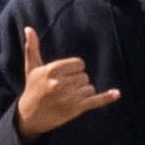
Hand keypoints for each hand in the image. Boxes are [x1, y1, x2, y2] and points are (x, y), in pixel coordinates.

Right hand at [11, 23, 113, 137]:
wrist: (29, 117)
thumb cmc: (32, 89)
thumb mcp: (32, 68)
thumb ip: (32, 47)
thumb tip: (29, 28)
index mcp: (52, 70)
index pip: (79, 64)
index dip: (74, 70)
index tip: (63, 77)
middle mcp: (60, 83)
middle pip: (85, 76)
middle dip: (76, 82)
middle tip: (62, 90)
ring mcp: (68, 97)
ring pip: (89, 88)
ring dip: (82, 93)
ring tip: (66, 98)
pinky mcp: (75, 109)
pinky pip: (95, 101)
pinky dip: (106, 98)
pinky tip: (116, 94)